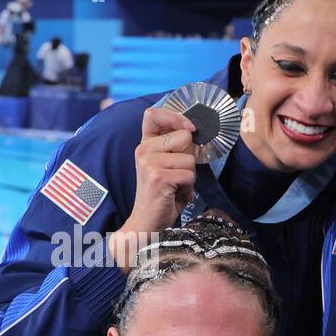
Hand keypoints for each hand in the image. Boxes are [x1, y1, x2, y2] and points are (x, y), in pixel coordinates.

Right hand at [108, 107, 197, 269]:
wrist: (148, 222)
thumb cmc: (163, 195)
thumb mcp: (168, 166)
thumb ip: (176, 148)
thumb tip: (193, 133)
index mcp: (145, 144)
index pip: (153, 113)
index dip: (175, 116)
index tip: (189, 128)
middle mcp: (143, 150)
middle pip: (183, 137)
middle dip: (190, 157)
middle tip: (178, 174)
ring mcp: (148, 162)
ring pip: (189, 159)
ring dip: (189, 175)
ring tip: (175, 186)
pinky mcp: (157, 176)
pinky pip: (189, 175)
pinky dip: (188, 187)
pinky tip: (175, 193)